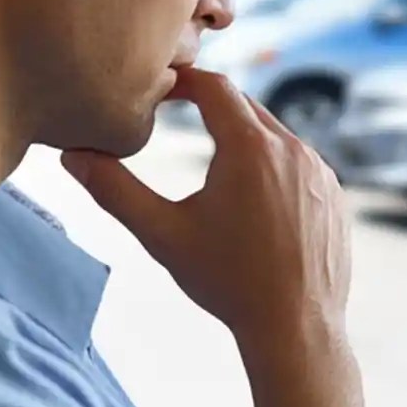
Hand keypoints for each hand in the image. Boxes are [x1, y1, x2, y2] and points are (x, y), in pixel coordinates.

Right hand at [61, 68, 351, 342]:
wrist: (295, 326)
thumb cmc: (228, 282)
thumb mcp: (163, 234)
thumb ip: (114, 190)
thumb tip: (72, 156)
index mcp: (250, 147)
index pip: (214, 86)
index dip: (184, 80)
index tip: (162, 87)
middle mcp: (292, 148)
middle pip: (246, 106)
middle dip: (213, 105)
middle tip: (180, 110)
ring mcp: (319, 170)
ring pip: (276, 135)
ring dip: (245, 137)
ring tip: (215, 156)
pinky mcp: (334, 193)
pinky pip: (301, 163)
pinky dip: (275, 165)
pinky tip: (255, 194)